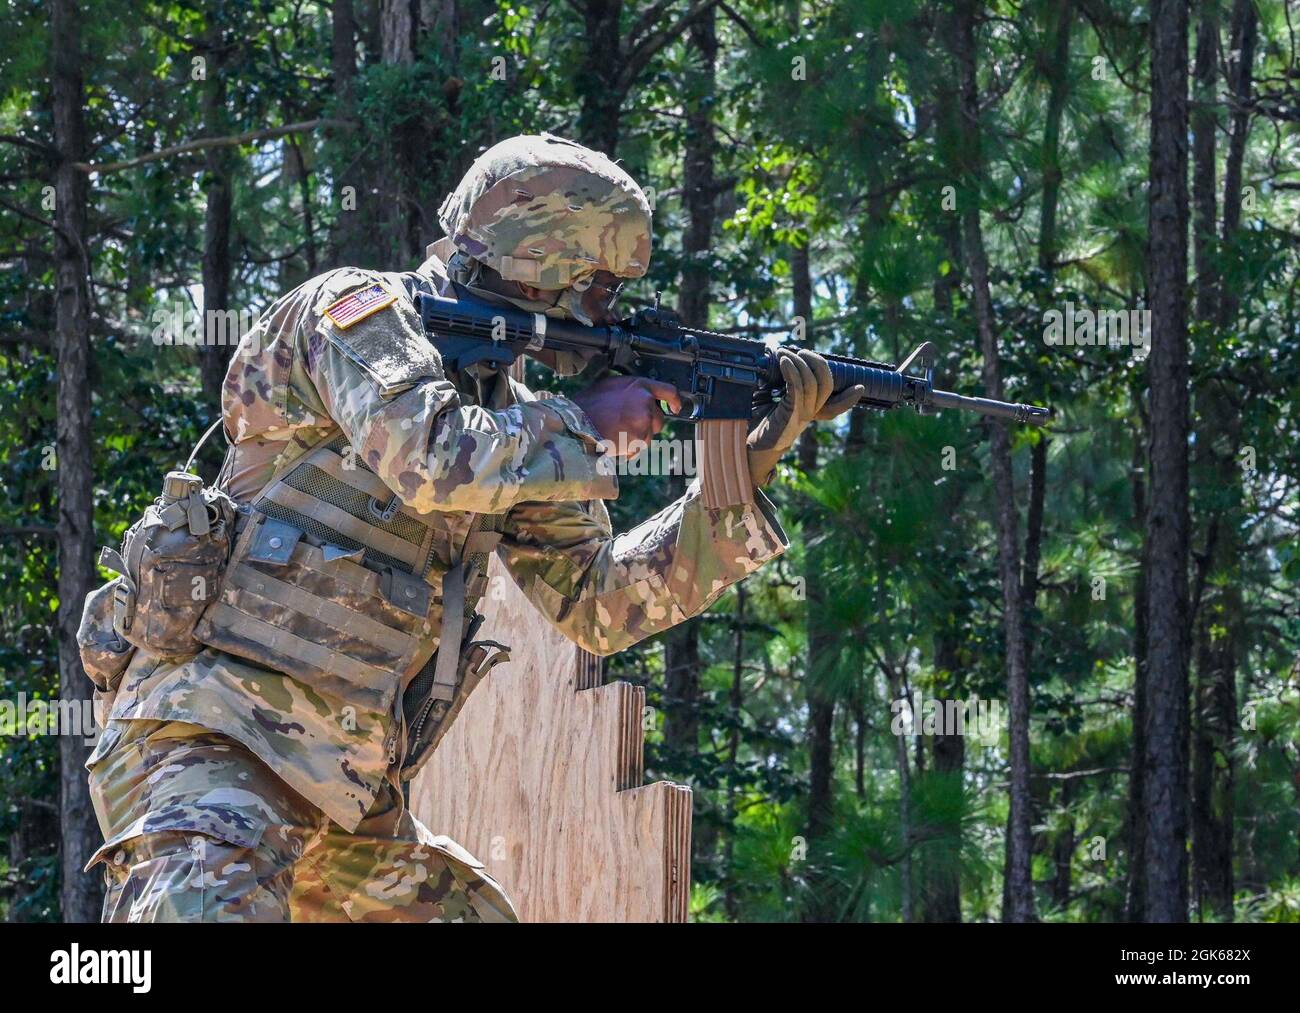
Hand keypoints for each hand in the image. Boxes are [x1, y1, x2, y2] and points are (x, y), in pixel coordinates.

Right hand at [571, 376, 682, 456]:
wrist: (576, 423)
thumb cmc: (587, 405)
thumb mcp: (609, 385)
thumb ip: (630, 390)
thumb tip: (638, 395)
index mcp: (639, 385)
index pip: (668, 391)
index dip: (675, 401)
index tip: (676, 407)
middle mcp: (645, 402)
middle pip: (659, 419)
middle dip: (647, 425)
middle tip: (626, 426)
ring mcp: (643, 421)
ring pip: (648, 436)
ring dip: (636, 438)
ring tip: (615, 433)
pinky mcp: (639, 439)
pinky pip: (638, 448)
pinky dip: (629, 450)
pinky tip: (614, 442)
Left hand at [747, 349, 863, 484]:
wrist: (743, 444)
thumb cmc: (751, 422)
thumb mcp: (768, 402)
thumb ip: (778, 386)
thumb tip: (779, 359)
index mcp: (806, 414)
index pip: (833, 408)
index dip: (848, 399)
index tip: (859, 388)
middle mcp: (807, 415)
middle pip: (827, 386)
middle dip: (818, 363)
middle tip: (801, 352)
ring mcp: (800, 416)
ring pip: (812, 383)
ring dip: (799, 362)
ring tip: (784, 352)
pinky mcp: (790, 414)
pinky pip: (797, 387)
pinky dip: (792, 370)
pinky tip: (784, 361)